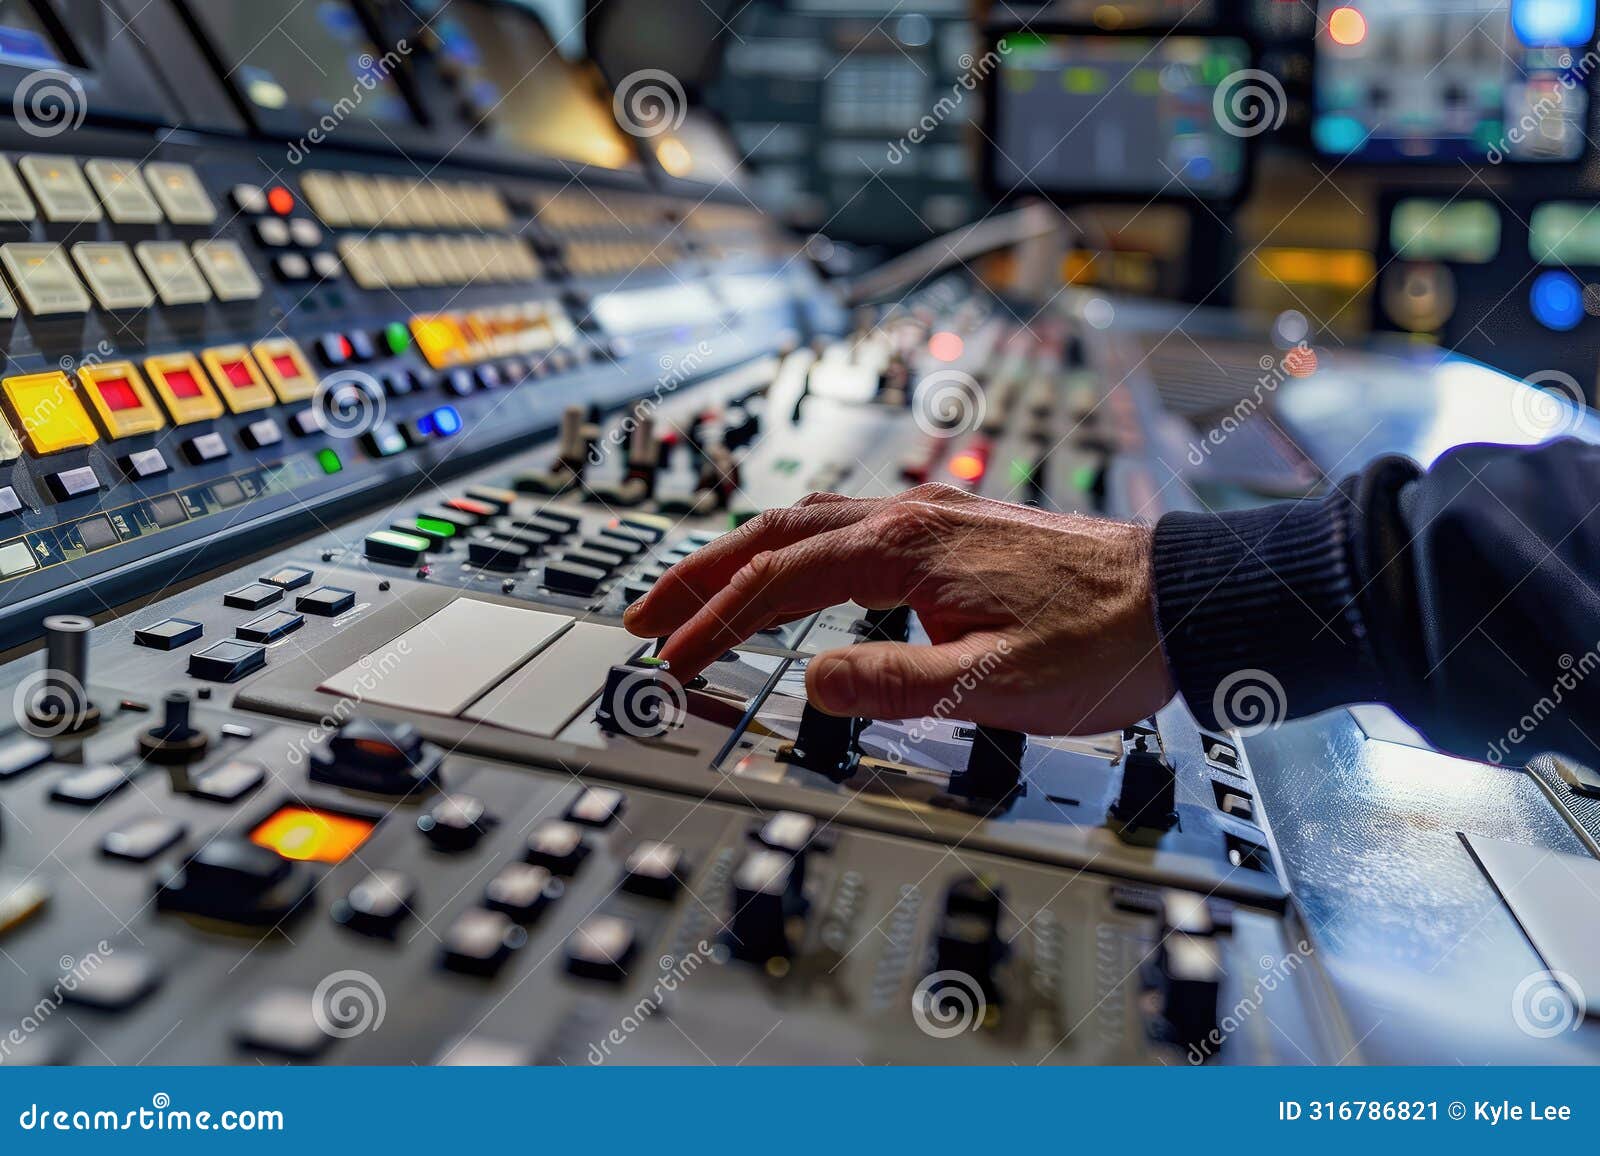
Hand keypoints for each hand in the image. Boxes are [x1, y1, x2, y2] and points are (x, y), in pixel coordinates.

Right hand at [623, 484, 1175, 734]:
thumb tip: (813, 682)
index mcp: (907, 549)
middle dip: (701, 572)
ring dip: (743, 555)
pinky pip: (847, 526)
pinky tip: (794, 570)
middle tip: (645, 612)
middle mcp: (911, 517)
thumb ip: (895, 685)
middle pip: (775, 532)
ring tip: (695, 590)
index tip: (671, 658)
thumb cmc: (1106, 640)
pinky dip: (794, 548)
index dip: (715, 621)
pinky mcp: (955, 528)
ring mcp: (933, 516)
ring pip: (809, 521)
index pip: (780, 581)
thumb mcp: (998, 684)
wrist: (1186, 599)